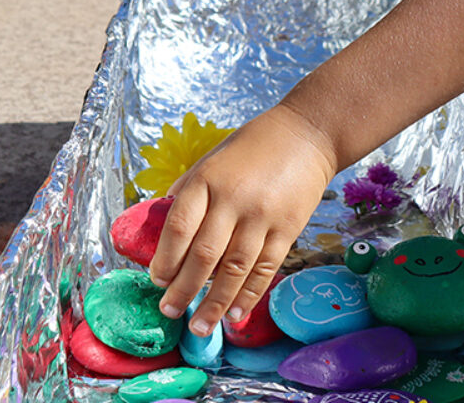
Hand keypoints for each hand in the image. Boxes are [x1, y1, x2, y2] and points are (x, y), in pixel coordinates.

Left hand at [149, 104, 336, 335]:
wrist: (306, 136)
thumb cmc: (252, 147)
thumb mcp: (212, 159)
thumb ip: (188, 191)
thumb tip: (163, 227)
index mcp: (208, 179)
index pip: (179, 225)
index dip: (165, 257)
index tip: (156, 279)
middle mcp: (234, 200)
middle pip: (204, 254)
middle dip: (183, 289)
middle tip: (169, 310)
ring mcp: (263, 217)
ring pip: (234, 270)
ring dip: (214, 303)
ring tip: (199, 327)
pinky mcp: (288, 230)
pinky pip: (265, 270)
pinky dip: (249, 296)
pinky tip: (235, 315)